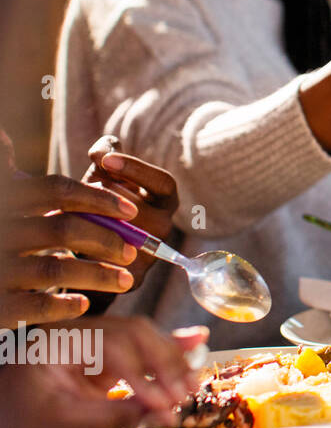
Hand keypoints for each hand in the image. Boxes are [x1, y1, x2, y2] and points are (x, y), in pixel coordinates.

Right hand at [0, 175, 141, 326]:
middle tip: (133, 251)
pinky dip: (65, 305)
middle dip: (106, 239)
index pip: (55, 190)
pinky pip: (38, 306)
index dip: (98, 197)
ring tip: (125, 280)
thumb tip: (10, 139)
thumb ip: (16, 183)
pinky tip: (84, 304)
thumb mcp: (1, 202)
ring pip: (56, 270)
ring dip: (99, 274)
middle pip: (63, 229)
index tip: (131, 211)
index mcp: (3, 201)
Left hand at [0, 319, 205, 427]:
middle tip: (182, 393)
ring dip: (171, 361)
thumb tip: (160, 409)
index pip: (113, 346)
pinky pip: (141, 353)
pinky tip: (195, 342)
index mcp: (58, 341)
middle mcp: (78, 335)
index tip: (161, 403)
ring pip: (144, 340)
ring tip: (190, 383)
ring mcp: (93, 346)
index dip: (143, 374)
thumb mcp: (61, 426)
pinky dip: (167, 353)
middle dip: (163, 363)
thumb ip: (111, 416)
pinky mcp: (104, 363)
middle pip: (135, 334)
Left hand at [82, 136, 178, 286]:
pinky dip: (89, 250)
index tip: (106, 160)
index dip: (137, 170)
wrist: (85, 252)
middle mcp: (165, 226)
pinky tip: (68, 241)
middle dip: (108, 199)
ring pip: (128, 236)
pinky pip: (114, 263)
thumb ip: (106, 156)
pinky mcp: (134, 279)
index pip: (163, 182)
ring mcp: (153, 254)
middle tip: (79, 190)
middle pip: (143, 209)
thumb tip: (103, 148)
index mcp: (164, 199)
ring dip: (96, 224)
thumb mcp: (101, 177)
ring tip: (69, 216)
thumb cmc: (96, 206)